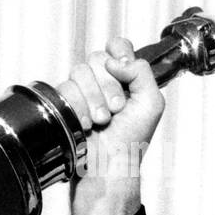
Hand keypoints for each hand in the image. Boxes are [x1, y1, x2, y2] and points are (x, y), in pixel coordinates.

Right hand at [60, 36, 164, 214]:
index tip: (121, 69)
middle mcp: (104, 82)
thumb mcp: (152, 104)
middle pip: (97, 58)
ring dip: (93, 99)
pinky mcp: (65, 103)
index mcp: (127, 79)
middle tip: (116, 109)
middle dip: (108, 86)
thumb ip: (142, 73)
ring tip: (102, 121)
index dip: (117, 52)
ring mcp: (83, 92)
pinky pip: (63, 88)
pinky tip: (86, 125)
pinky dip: (77, 108)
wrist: (107, 167)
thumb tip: (116, 59)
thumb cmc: (132, 140)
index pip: (118, 47)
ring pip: (79, 72)